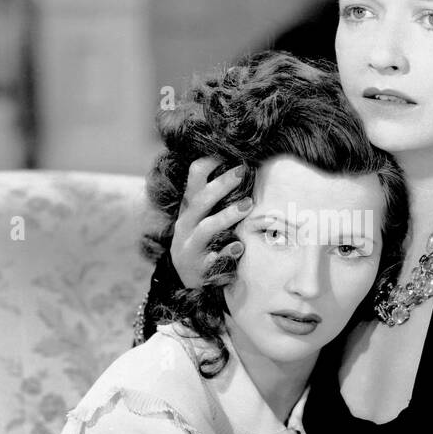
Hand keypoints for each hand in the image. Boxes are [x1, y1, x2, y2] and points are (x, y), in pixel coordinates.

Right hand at [170, 156, 252, 287]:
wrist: (184, 280)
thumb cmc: (200, 240)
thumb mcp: (199, 217)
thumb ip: (212, 196)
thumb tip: (240, 166)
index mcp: (188, 209)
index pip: (193, 180)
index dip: (207, 164)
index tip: (227, 152)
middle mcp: (186, 225)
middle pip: (200, 201)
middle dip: (221, 185)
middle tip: (243, 172)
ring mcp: (191, 247)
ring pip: (206, 228)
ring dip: (226, 216)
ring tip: (248, 205)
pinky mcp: (200, 269)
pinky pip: (212, 261)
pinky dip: (225, 254)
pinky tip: (238, 247)